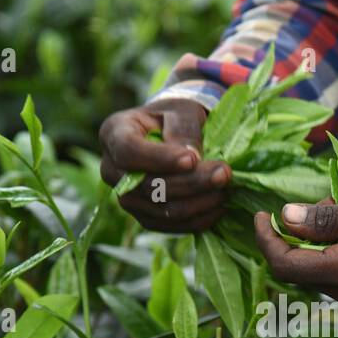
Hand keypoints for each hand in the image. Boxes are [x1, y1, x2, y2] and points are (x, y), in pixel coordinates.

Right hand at [98, 98, 230, 231]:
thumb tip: (193, 159)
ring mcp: (126, 197)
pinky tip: (219, 207)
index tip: (193, 159)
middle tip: (224, 173)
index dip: (160, 159)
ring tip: (226, 189)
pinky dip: (198, 219)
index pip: (129, 152)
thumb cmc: (174, 116)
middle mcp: (111, 170)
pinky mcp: (144, 217)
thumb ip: (184, 130)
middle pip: (147, 186)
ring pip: (161, 210)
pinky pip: (170, 226)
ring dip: (199, 203)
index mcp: (113, 133)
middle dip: (191, 182)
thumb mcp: (180, 111)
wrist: (171, 133)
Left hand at [253, 196, 337, 313]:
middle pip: (297, 273)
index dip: (265, 240)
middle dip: (294, 238)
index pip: (285, 266)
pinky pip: (335, 281)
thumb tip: (284, 218)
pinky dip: (332, 256)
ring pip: (315, 276)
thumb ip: (327, 219)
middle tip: (322, 204)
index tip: (261, 215)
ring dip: (315, 246)